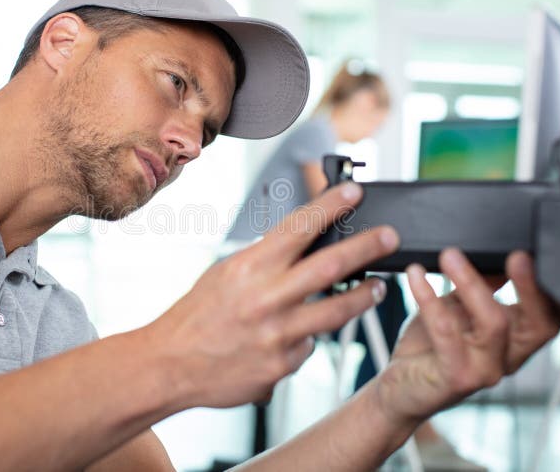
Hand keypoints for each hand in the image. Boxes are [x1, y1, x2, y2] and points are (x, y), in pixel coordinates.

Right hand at [147, 183, 399, 407]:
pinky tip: (299, 334)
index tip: (354, 193)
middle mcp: (266, 298)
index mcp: (249, 268)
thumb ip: (264, 261)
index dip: (331, 206)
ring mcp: (276, 335)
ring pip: (337, 311)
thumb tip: (301, 242)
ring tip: (375, 287)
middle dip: (368, 247)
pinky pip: (309, 346)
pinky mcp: (281, 366)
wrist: (170, 364)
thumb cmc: (196, 316)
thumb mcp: (225, 274)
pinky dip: (309, 337)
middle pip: (331, 266)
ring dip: (363, 296)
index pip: (298, 227)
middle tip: (390, 237)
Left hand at [374, 249, 559, 424]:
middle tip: (517, 256)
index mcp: (517, 340)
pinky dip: (430, 299)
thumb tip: (497, 254)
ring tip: (449, 256)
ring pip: (494, 324)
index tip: (551, 261)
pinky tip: (415, 276)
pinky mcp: (456, 377)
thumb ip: (480, 285)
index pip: (554, 317)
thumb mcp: (457, 308)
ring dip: (471, 284)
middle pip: (540, 324)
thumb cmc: (429, 347)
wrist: (397, 388)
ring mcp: (485, 371)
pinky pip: (446, 333)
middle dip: (531, 288)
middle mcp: (509, 358)